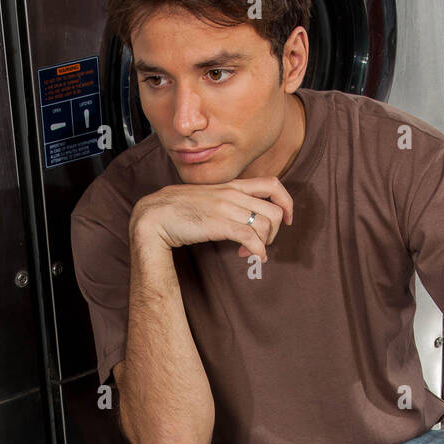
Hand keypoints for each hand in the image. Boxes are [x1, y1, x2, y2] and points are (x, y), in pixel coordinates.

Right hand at [130, 176, 292, 262]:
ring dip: (264, 244)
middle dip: (275, 233)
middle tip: (262, 244)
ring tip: (250, 253)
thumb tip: (243, 217)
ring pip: (266, 225)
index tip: (287, 219)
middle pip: (275, 211)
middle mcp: (233, 194)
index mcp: (233, 185)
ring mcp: (226, 208)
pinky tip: (254, 258)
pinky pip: (251, 237)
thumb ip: (228, 203)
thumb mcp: (209, 199)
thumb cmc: (180, 210)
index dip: (287, 202)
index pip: (273, 184)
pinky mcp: (219, 224)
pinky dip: (258, 251)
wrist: (155, 214)